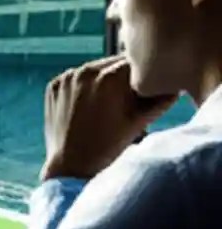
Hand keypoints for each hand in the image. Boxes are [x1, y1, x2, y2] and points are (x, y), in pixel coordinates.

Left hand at [40, 56, 177, 181]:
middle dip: (124, 76)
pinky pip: (75, 78)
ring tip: (108, 102)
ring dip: (104, 79)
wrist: (71, 165)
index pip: (136, 64)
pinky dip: (84, 86)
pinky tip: (89, 105)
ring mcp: (67, 78)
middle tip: (128, 97)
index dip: (144, 75)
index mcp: (110, 76)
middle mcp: (86, 71)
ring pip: (94, 69)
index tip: (146, 88)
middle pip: (114, 64)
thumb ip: (162, 98)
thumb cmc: (110, 146)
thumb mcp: (141, 120)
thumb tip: (173, 85)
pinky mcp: (54, 85)